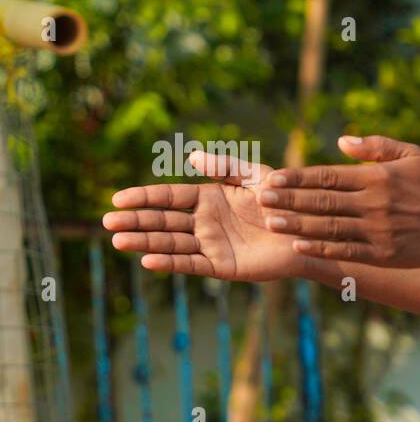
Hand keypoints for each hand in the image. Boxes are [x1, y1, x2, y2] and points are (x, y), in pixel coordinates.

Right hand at [103, 151, 304, 281]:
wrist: (309, 233)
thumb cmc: (286, 202)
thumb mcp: (257, 177)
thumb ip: (227, 167)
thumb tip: (193, 156)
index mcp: (209, 197)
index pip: (169, 197)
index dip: (144, 198)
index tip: (118, 199)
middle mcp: (205, 221)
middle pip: (164, 221)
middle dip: (136, 221)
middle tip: (107, 222)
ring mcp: (212, 244)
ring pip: (172, 243)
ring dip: (145, 242)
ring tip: (118, 241)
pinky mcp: (223, 266)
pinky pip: (193, 264)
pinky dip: (172, 263)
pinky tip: (149, 260)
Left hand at [256, 135, 419, 267]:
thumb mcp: (412, 154)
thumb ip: (376, 145)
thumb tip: (341, 141)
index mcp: (376, 177)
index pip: (327, 176)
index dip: (298, 178)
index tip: (272, 179)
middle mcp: (374, 203)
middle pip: (322, 201)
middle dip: (289, 200)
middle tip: (260, 199)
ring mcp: (377, 230)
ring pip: (329, 227)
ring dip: (298, 224)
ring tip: (272, 221)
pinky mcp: (383, 253)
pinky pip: (346, 250)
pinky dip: (321, 248)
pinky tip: (299, 245)